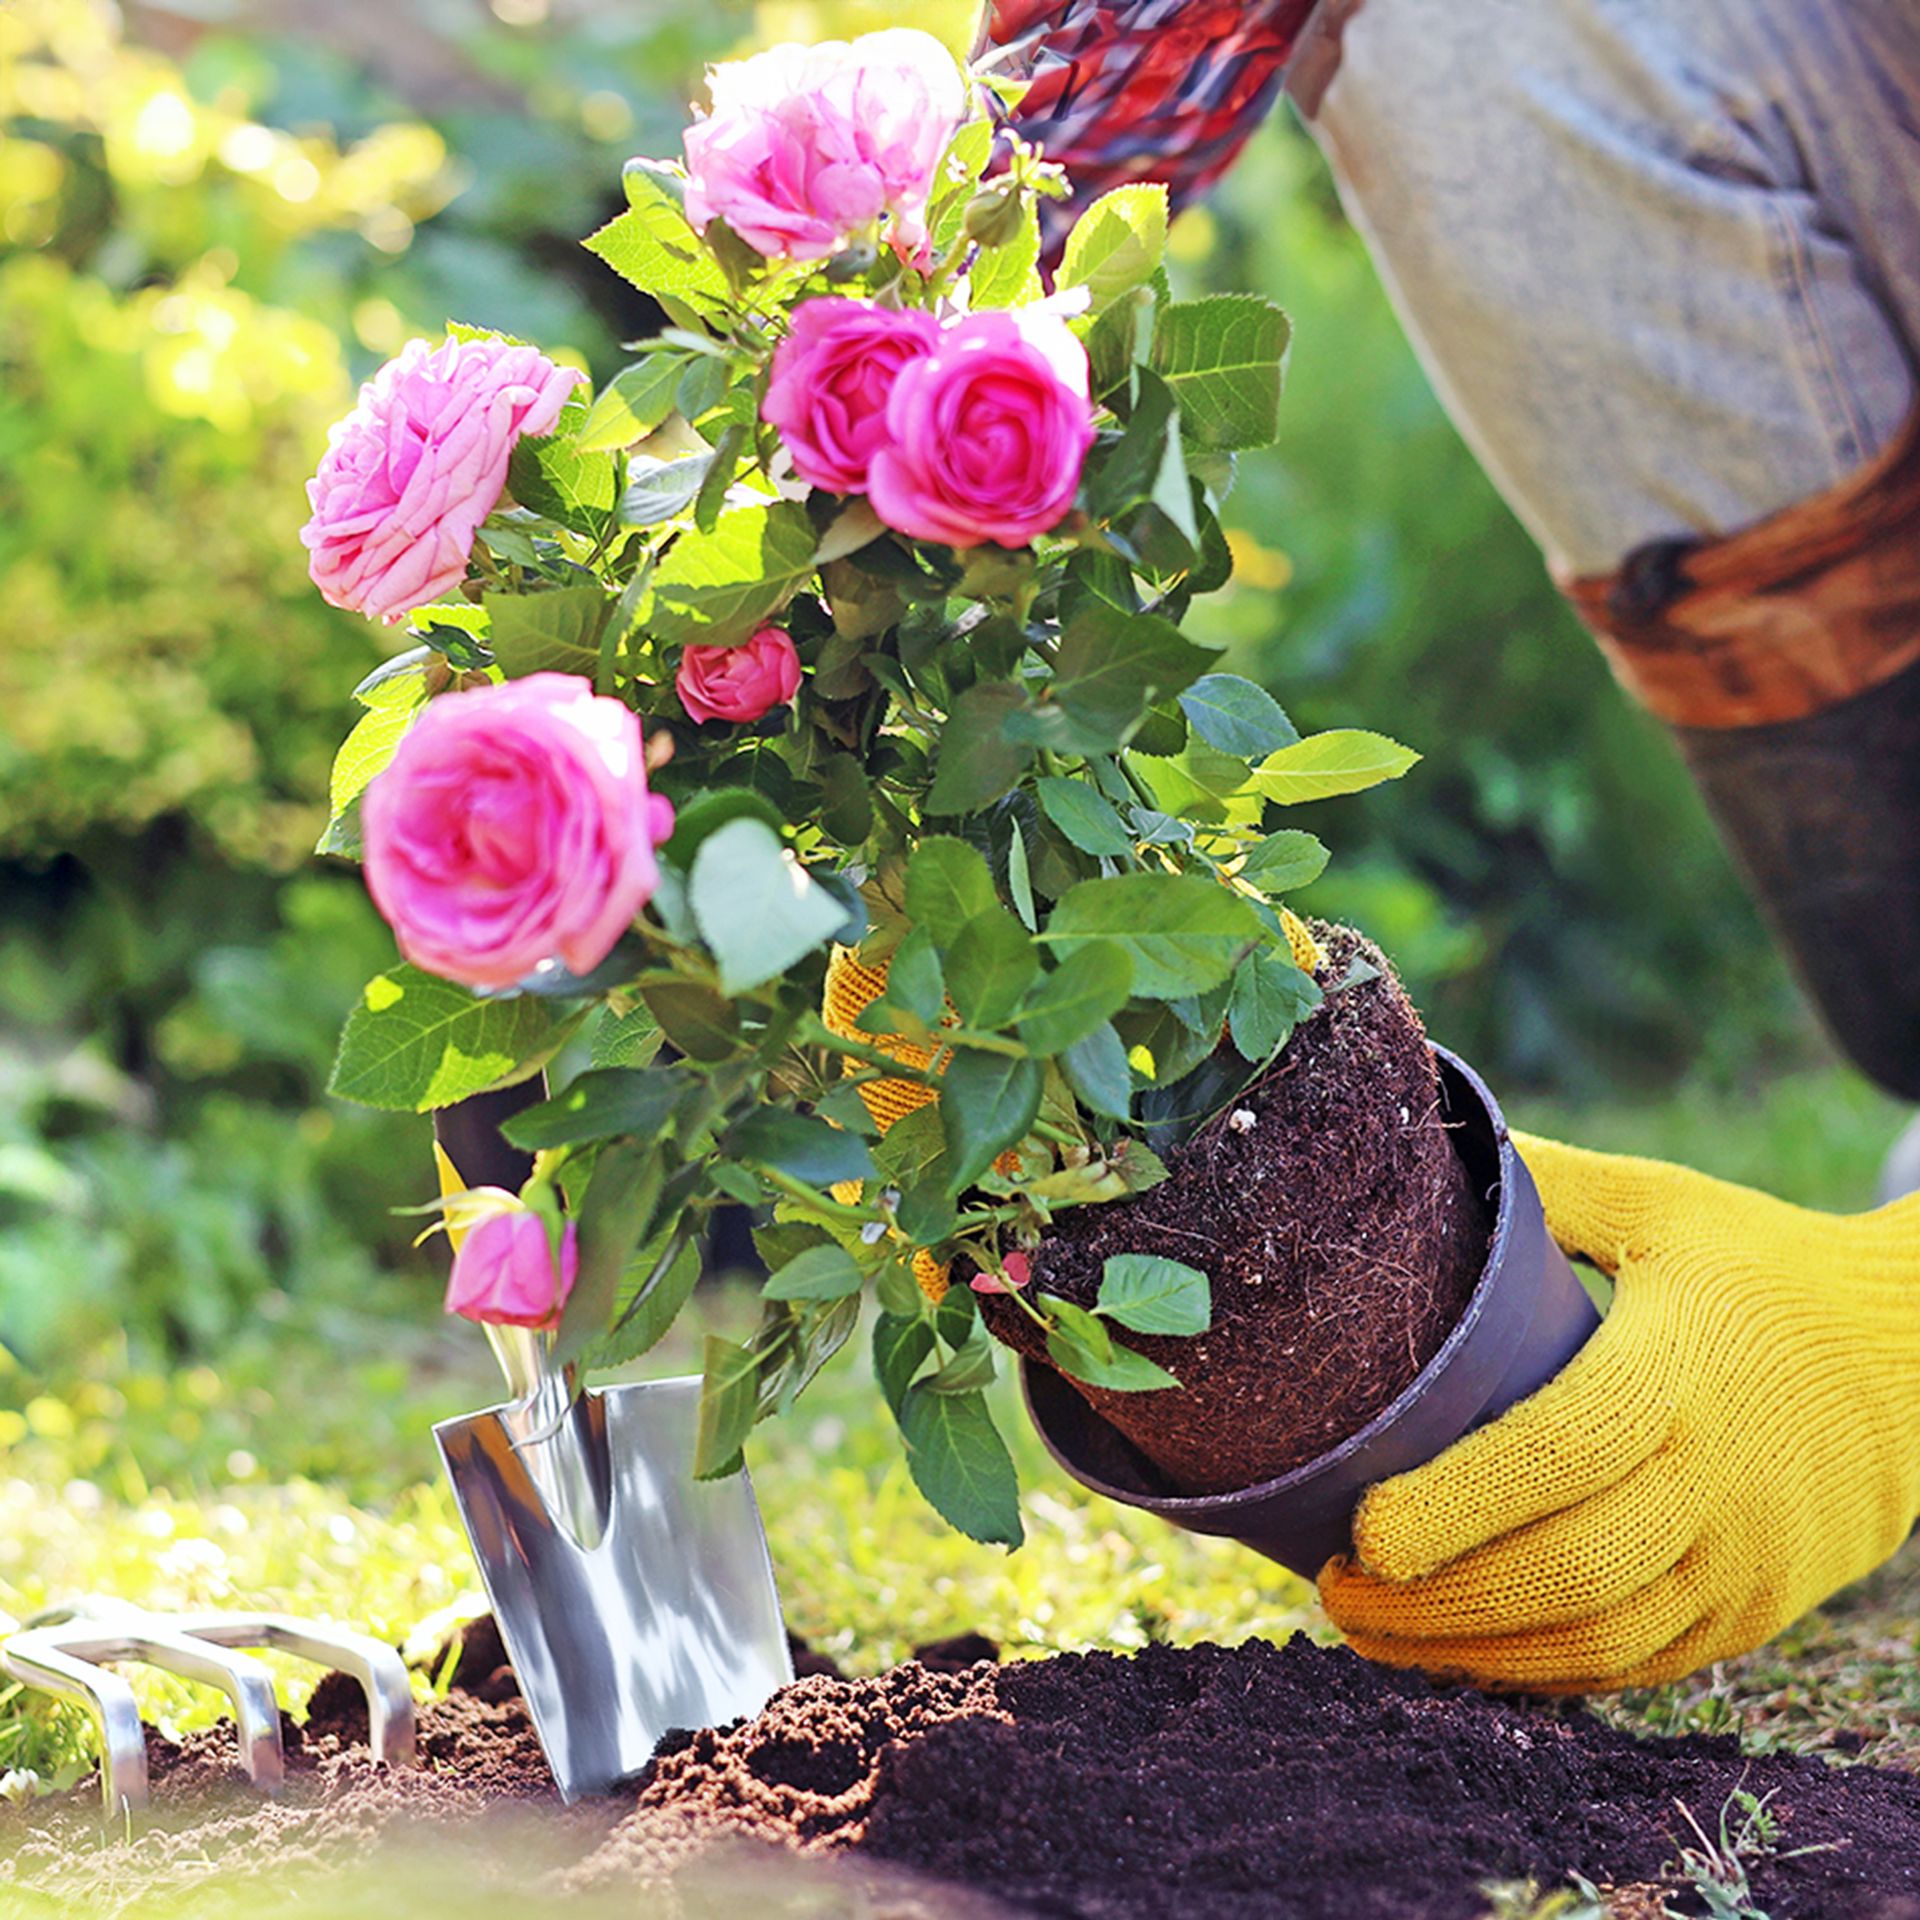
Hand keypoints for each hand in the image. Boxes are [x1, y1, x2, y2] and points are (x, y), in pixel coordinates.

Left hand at [1318, 1134, 1919, 1691]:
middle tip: (1335, 1592)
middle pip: (1565, 1570)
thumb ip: (1550, 1184)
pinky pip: (1637, 1665)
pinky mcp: (1753, 1613)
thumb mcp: (1666, 1206)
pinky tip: (1465, 1655)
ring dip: (1474, 1654)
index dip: (1455, 1505)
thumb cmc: (1764, 1272)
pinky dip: (1542, 1671)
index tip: (1361, 1532)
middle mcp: (1717, 1482)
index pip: (1557, 1455)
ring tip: (1373, 1635)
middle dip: (1437, 1601)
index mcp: (1679, 1371)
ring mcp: (1743, 1563)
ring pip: (1596, 1639)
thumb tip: (1427, 1148)